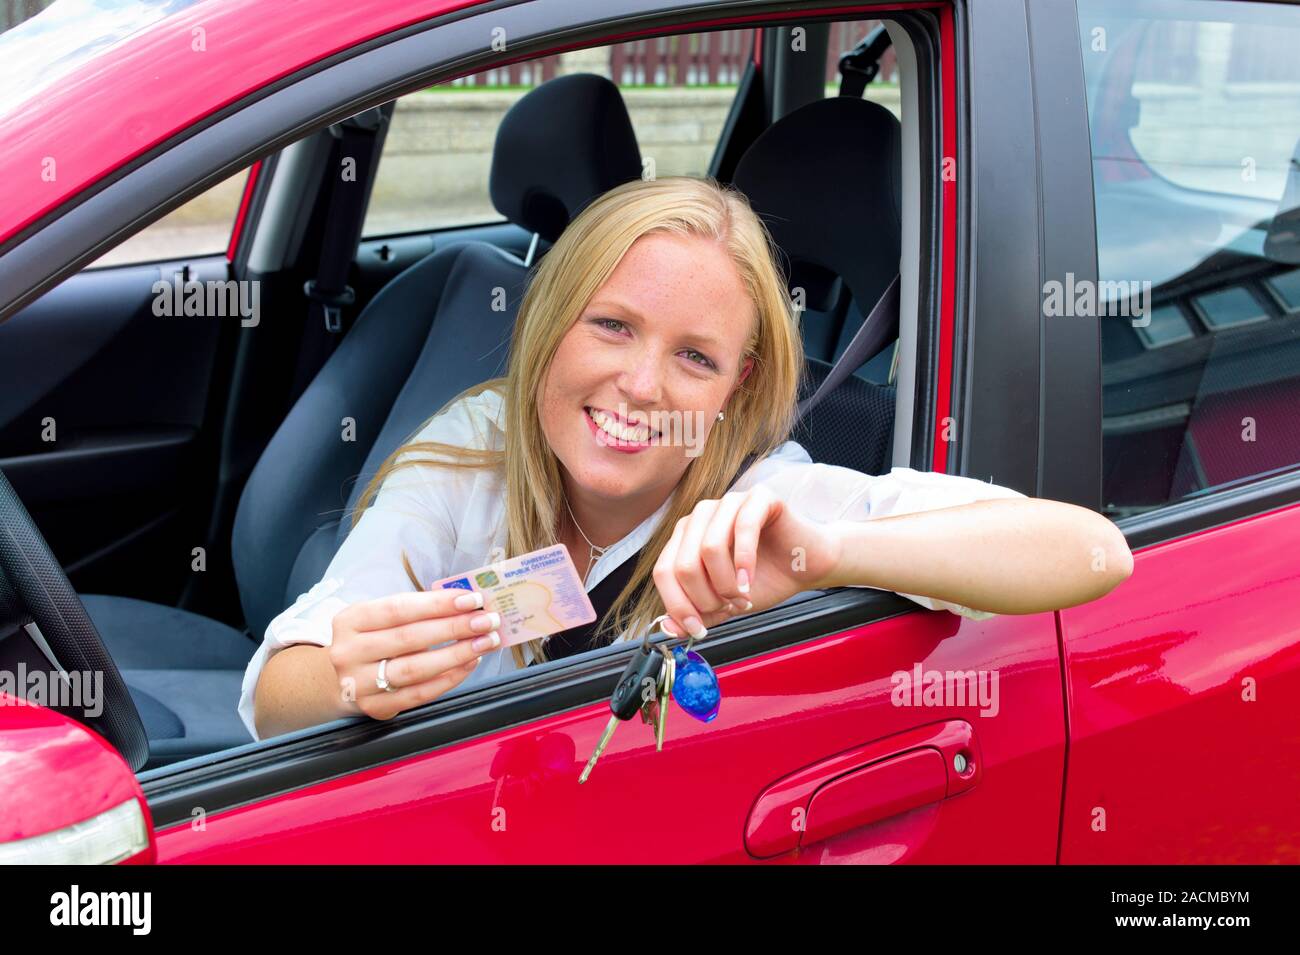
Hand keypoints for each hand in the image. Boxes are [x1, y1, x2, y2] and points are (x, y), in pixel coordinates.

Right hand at [327, 589, 503, 720]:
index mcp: (351, 620)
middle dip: (455, 627)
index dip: (438, 603)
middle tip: (487, 621)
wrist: (342, 678)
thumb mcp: (380, 618)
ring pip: (416, 668)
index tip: (472, 599)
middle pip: (409, 638)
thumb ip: (418, 610)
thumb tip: (466, 604)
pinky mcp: (376, 708)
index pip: (399, 608)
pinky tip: (469, 664)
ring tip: (485, 642)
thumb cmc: (372, 640)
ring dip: (457, 654)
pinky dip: (449, 678)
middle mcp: (350, 652)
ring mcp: (360, 684)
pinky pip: (420, 694)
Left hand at [652, 485, 841, 638]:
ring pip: (708, 548)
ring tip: (743, 595)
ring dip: (726, 583)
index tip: (697, 629)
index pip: (664, 571)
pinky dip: (745, 561)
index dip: (677, 605)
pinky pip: (743, 527)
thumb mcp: (725, 602)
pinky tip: (750, 578)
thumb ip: (697, 611)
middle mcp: (702, 515)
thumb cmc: (767, 577)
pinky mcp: (759, 497)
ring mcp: (729, 502)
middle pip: (683, 564)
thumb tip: (668, 628)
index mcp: (686, 536)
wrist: (809, 565)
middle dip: (706, 598)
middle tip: (730, 608)